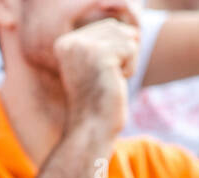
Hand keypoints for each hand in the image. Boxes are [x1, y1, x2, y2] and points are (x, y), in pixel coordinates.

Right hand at [54, 17, 137, 140]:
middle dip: (122, 55)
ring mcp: (85, 47)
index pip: (108, 26)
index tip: (100, 76)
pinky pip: (132, 49)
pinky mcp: (101, 55)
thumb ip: (106, 44)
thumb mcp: (97, 68)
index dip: (116, 51)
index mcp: (65, 42)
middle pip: (118, 29)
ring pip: (127, 38)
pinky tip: (115, 84)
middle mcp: (71, 41)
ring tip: (109, 82)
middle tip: (106, 80)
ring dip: (127, 63)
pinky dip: (131, 69)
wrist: (92, 130)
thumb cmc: (98, 104)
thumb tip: (134, 31)